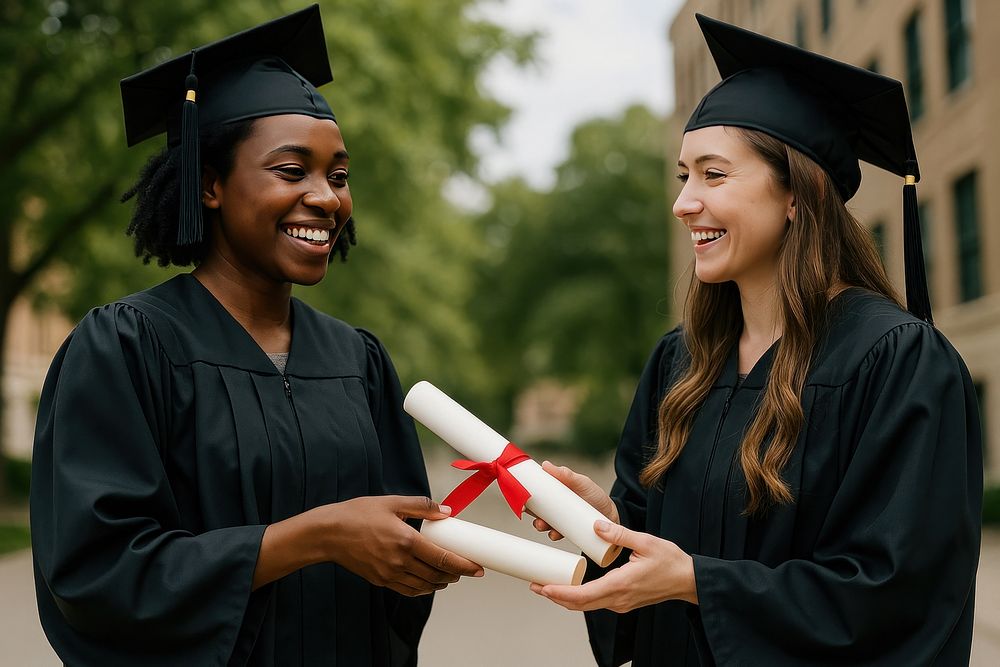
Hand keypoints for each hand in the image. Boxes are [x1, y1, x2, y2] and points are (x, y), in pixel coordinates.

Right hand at [315, 495, 483, 595]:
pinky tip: (428, 582)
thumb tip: (447, 512)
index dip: (464, 565)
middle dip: (456, 575)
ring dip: (440, 583)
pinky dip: (422, 588)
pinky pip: (408, 590)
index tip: (478, 568)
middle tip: (467, 570)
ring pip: (424, 586)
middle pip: (437, 575)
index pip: (443, 558)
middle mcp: (400, 561)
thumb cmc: (358, 514)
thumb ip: (422, 506)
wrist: (328, 533)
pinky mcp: (380, 580)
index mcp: (406, 540)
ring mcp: (389, 574)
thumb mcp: (392, 503)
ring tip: (450, 576)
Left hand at [529, 520, 696, 611]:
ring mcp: (620, 603)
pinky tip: (569, 588)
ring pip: (586, 606)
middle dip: (554, 596)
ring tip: (545, 586)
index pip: (582, 596)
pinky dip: (578, 598)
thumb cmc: (670, 561)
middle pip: (579, 605)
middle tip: (534, 586)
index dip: (559, 592)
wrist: (688, 580)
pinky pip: (595, 603)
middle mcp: (618, 599)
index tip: (542, 586)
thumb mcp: (645, 541)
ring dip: (565, 598)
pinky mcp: (623, 602)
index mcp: (620, 585)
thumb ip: (619, 533)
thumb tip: (595, 524)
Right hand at [531, 461, 617, 540]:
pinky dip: (552, 535)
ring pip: (543, 522)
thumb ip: (566, 474)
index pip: (536, 492)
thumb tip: (545, 464)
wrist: (611, 515)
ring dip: (539, 524)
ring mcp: (560, 520)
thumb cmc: (595, 495)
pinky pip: (555, 534)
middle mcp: (555, 507)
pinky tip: (554, 534)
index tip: (518, 494)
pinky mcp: (567, 532)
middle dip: (528, 511)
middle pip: (535, 508)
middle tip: (525, 511)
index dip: (524, 493)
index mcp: (555, 492)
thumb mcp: (582, 482)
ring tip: (542, 525)